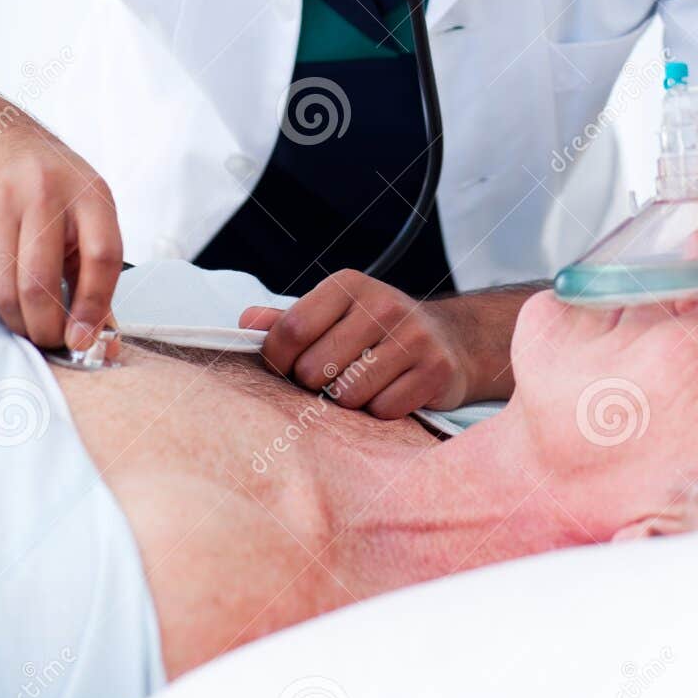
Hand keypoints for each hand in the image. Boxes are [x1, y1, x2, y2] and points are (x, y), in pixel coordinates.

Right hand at [0, 110, 122, 348]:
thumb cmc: (52, 180)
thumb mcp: (88, 207)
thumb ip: (95, 266)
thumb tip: (103, 331)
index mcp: (91, 194)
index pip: (102, 257)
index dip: (95, 306)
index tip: (86, 339)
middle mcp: (49, 197)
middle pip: (43, 282)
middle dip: (48, 327)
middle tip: (54, 343)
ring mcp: (7, 207)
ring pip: (10, 288)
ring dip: (22, 323)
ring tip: (34, 330)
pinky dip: (3, 303)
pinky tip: (15, 305)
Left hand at [240, 269, 476, 418]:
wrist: (451, 340)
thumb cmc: (376, 331)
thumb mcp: (333, 314)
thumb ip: (288, 320)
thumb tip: (245, 322)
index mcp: (348, 285)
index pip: (291, 329)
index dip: (277, 360)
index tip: (285, 368)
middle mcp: (383, 305)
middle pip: (316, 368)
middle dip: (316, 384)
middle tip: (332, 377)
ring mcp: (413, 336)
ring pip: (348, 394)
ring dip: (349, 400)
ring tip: (363, 383)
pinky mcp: (435, 369)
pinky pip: (384, 410)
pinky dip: (381, 411)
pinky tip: (392, 391)